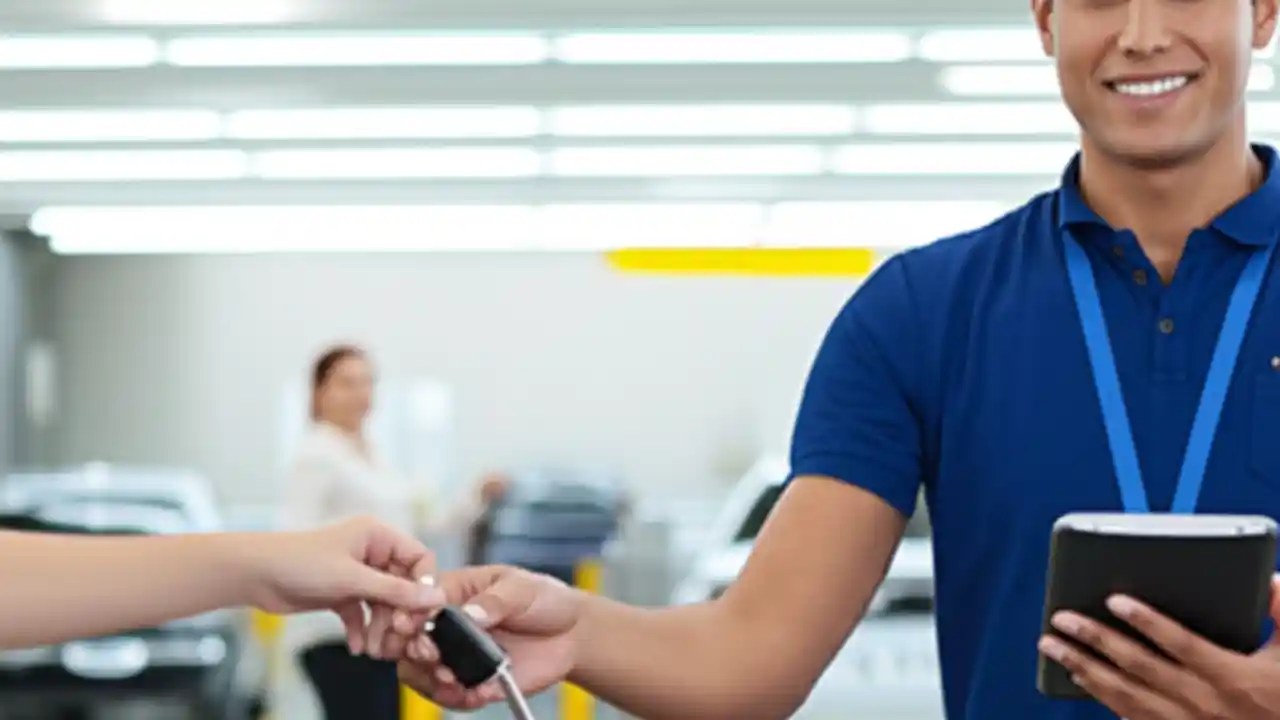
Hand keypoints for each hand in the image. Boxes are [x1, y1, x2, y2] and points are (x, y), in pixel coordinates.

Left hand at [240, 516, 443, 655]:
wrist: (254, 574)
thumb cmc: (300, 563)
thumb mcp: (353, 579)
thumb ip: (396, 590)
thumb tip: (434, 598)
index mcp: (378, 535)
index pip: (419, 559)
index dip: (423, 586)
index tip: (419, 612)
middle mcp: (371, 552)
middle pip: (403, 585)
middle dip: (399, 612)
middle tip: (396, 635)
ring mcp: (356, 573)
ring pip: (382, 603)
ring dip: (379, 626)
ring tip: (373, 649)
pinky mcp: (341, 592)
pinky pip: (362, 612)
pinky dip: (360, 628)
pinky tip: (356, 646)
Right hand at [396, 565, 583, 710]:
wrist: (573, 635)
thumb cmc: (544, 599)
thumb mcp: (522, 588)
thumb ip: (496, 600)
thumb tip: (471, 612)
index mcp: (454, 594)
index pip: (417, 604)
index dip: (408, 616)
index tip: (411, 626)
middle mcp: (449, 627)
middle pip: (409, 642)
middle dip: (416, 651)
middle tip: (432, 655)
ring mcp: (458, 656)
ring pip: (421, 673)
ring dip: (430, 679)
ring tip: (451, 679)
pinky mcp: (472, 681)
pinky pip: (451, 695)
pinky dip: (457, 698)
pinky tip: (474, 693)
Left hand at [1038, 577, 1279, 718]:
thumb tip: (1268, 580)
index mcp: (1232, 677)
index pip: (1181, 645)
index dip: (1148, 622)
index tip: (1114, 600)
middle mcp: (1203, 703)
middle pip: (1139, 668)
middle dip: (1096, 641)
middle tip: (1061, 619)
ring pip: (1124, 695)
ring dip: (1084, 668)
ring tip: (1052, 646)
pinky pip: (1131, 717)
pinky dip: (1102, 696)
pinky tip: (1078, 677)